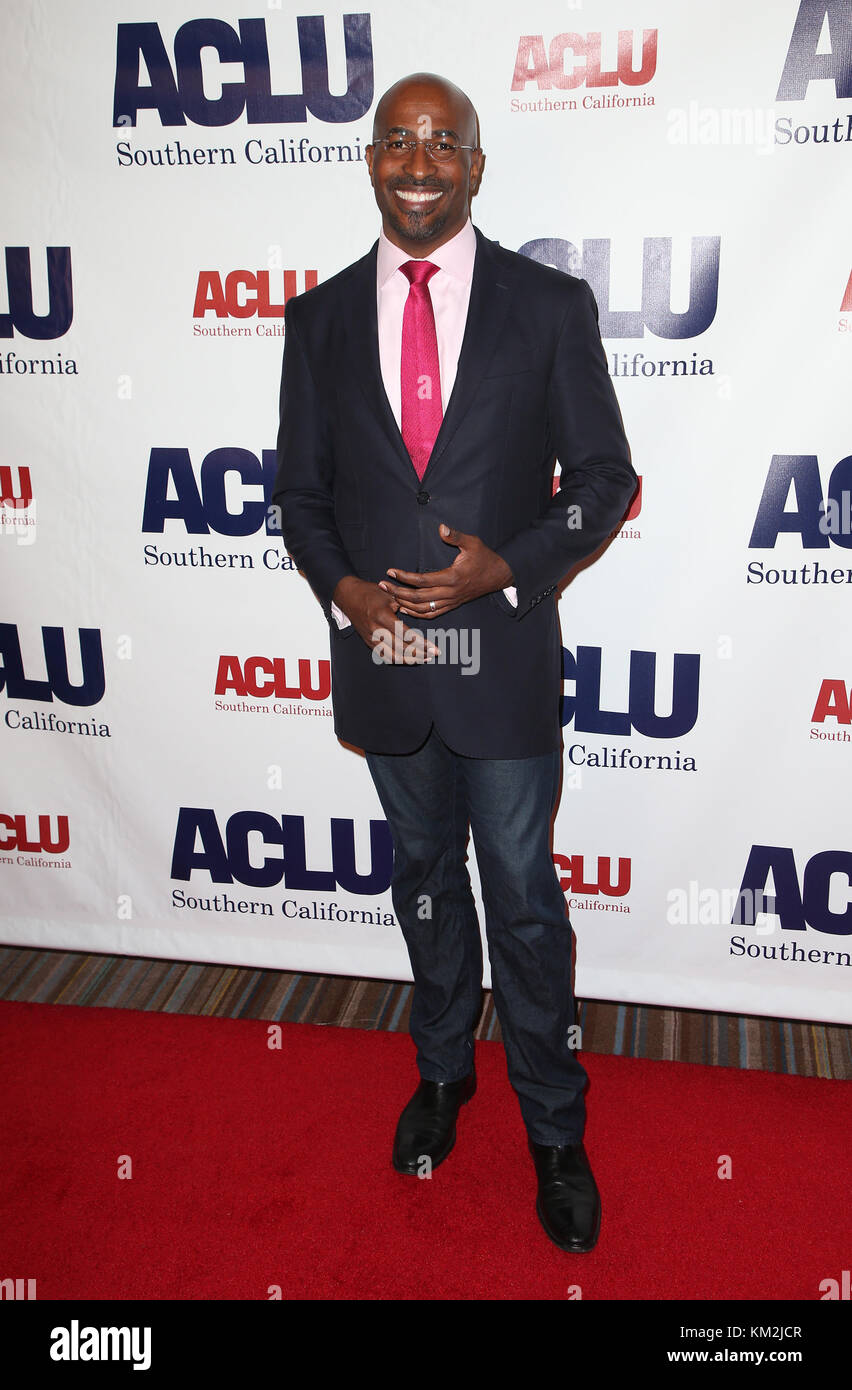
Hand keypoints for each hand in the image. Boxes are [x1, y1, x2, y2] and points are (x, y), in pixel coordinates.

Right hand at [332, 575, 439, 661]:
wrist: (349, 597)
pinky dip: (398, 660)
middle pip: (401, 648)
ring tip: (424, 658)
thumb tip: (422, 613)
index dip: (422, 643)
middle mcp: (376, 630)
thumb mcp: (389, 595)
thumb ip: (405, 606)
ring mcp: (371, 638)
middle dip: (420, 653)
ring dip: (410, 659)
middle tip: (433, 654)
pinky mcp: (369, 642)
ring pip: (393, 656)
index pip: (406, 635)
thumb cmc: (370, 593)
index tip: (434, 648)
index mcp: (383, 616)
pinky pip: (385, 656)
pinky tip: (409, 659)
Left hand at [379, 524, 512, 617]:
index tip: (390, 571)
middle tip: (382, 585)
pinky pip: (433, 614)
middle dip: (398, 592)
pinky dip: (417, 614)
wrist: (499, 576)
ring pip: (424, 609)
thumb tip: (441, 528)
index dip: (404, 577)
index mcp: (452, 577)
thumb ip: (455, 536)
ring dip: (405, 604)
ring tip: (390, 596)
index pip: (422, 580)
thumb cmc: (485, 557)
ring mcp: (451, 601)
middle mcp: (450, 592)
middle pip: (418, 597)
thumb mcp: (473, 543)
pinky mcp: (453, 605)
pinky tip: (405, 609)